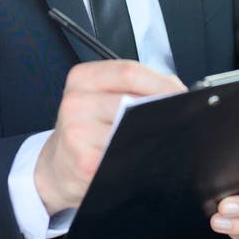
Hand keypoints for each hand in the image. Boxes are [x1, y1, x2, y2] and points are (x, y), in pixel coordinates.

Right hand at [35, 60, 185, 215]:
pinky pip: (126, 156)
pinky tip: (146, 158)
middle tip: (182, 119)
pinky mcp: (85, 162)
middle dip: (164, 110)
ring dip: (156, 135)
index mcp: (82, 78)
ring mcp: (77, 132)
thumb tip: (178, 92)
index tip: (182, 94)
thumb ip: (136, 87)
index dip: (161, 83)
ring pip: (132, 130)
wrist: (56, 167)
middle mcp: (75, 101)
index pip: (129, 72)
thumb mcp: (100, 98)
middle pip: (132, 100)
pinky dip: (142, 157)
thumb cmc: (85, 129)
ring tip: (167, 138)